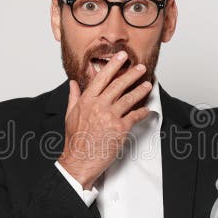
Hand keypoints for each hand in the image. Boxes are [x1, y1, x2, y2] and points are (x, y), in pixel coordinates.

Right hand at [57, 51, 152, 189]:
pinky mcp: (120, 129)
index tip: (122, 56)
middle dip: (131, 74)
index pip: (102, 78)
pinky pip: (134, 116)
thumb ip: (74, 97)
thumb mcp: (70, 115)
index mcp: (86, 100)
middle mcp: (99, 106)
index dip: (113, 65)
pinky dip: (142, 112)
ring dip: (140, 90)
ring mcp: (110, 117)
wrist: (79, 160)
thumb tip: (73, 83)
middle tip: (141, 67)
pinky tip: (147, 109)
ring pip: (129, 98)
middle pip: (118, 85)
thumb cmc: (75, 140)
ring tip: (148, 85)